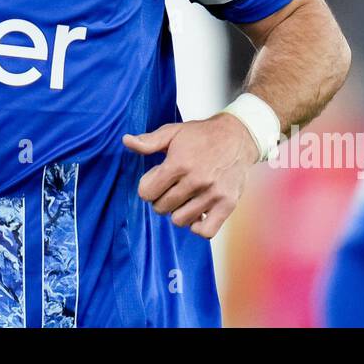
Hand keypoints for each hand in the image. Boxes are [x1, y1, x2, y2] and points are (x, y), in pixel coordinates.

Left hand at [122, 114, 259, 238]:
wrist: (238, 137)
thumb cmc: (202, 135)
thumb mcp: (173, 132)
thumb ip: (149, 141)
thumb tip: (126, 141)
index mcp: (179, 163)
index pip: (146, 192)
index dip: (147, 187)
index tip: (156, 180)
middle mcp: (196, 180)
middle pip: (161, 208)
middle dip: (161, 199)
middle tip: (171, 188)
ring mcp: (213, 194)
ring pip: (180, 221)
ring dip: (178, 212)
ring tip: (185, 198)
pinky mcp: (227, 204)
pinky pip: (206, 231)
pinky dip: (198, 227)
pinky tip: (197, 213)